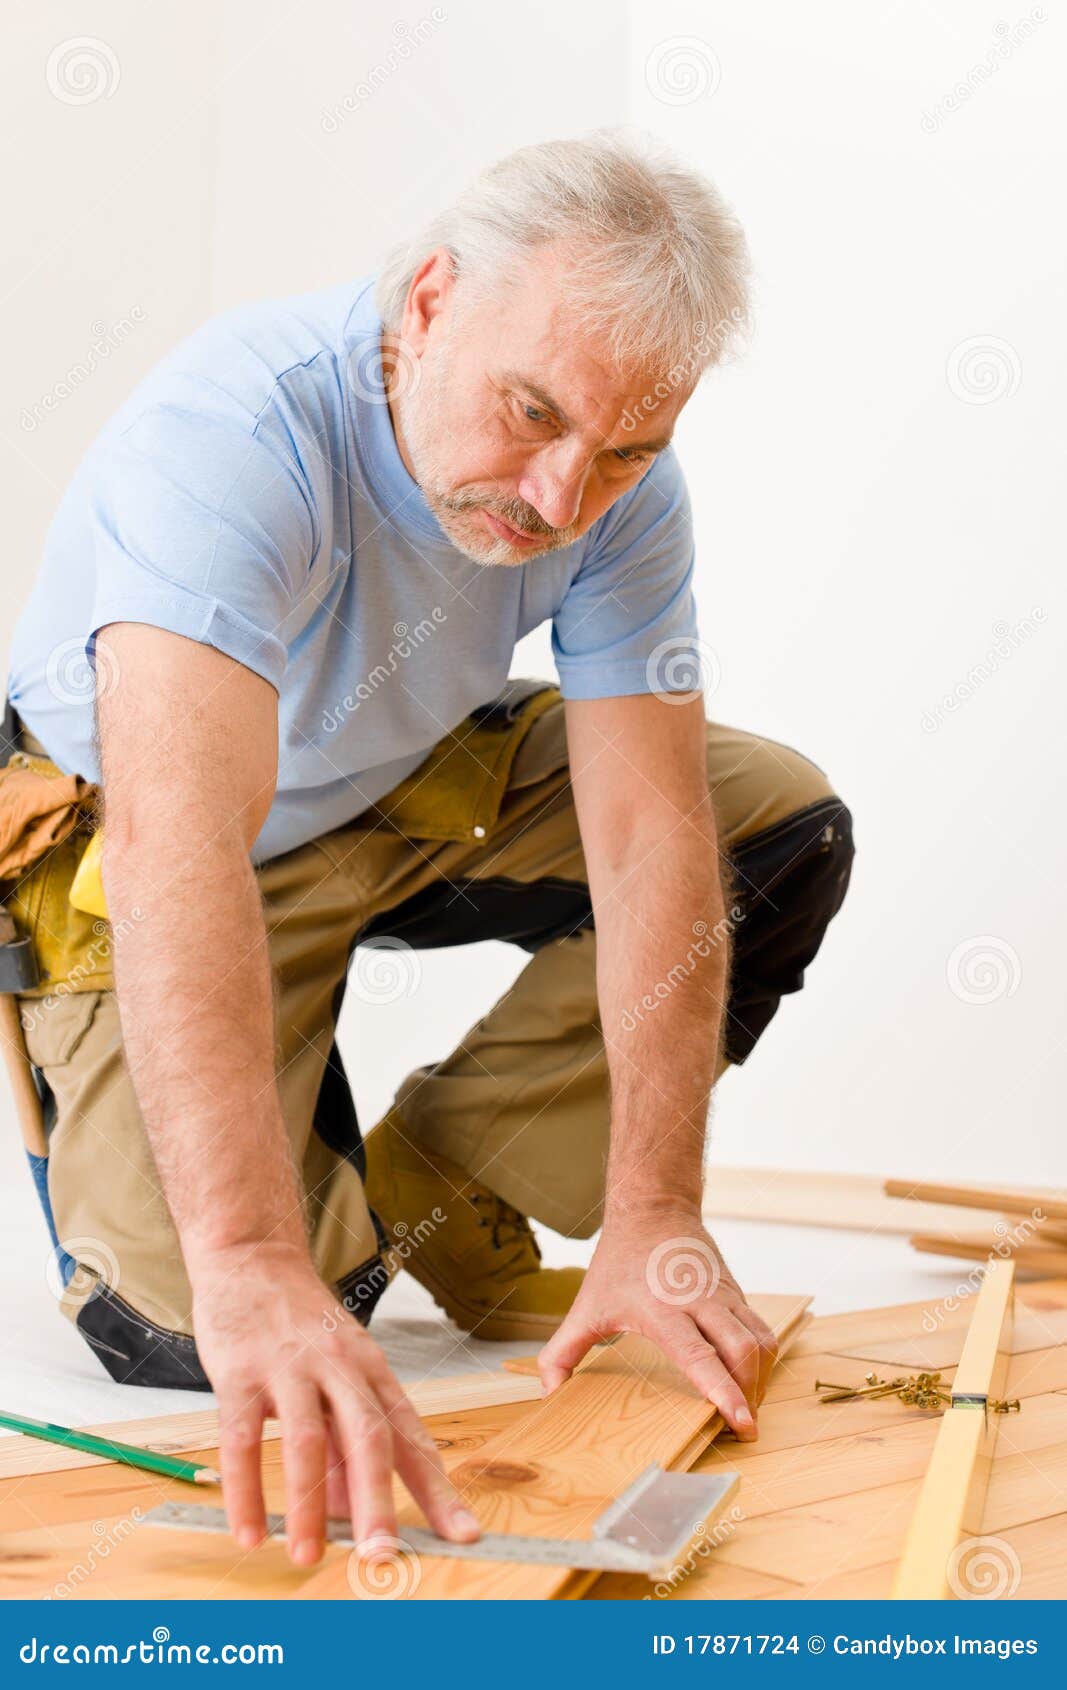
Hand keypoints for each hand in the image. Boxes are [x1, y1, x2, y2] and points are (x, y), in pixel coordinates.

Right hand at [191, 1243, 480, 1563]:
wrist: (253, 1257)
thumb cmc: (300, 1324)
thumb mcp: (336, 1374)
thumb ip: (344, 1444)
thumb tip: (350, 1513)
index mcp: (373, 1371)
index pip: (412, 1437)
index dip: (438, 1489)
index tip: (464, 1533)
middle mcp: (341, 1366)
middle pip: (370, 1436)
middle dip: (379, 1501)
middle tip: (383, 1556)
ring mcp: (291, 1366)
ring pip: (308, 1439)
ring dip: (309, 1503)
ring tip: (306, 1557)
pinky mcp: (241, 1370)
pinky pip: (242, 1437)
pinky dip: (245, 1490)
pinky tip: (249, 1531)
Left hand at [537, 1212, 776, 1440]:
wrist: (651, 1209)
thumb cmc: (618, 1262)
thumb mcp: (585, 1306)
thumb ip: (562, 1353)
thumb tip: (549, 1395)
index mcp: (662, 1310)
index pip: (699, 1356)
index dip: (723, 1391)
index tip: (740, 1422)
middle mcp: (700, 1302)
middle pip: (742, 1350)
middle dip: (750, 1394)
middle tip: (744, 1431)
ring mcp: (723, 1296)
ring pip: (761, 1341)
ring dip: (761, 1380)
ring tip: (749, 1409)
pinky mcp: (736, 1293)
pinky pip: (762, 1330)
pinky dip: (763, 1360)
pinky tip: (751, 1381)